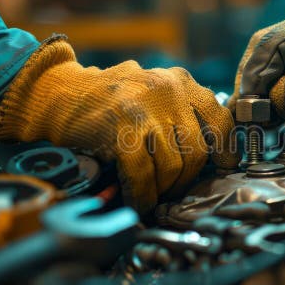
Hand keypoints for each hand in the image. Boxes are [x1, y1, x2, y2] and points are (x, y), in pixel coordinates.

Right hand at [0, 37, 236, 211]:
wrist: (57, 94)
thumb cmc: (106, 101)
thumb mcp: (152, 93)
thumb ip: (180, 113)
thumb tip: (209, 155)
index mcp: (180, 82)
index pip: (221, 119)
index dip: (226, 151)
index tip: (223, 168)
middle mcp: (168, 90)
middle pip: (198, 151)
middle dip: (185, 179)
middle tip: (171, 190)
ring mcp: (146, 109)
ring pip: (174, 167)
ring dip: (162, 190)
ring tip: (152, 195)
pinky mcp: (123, 128)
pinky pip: (144, 175)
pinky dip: (142, 195)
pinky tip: (137, 202)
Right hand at [229, 5, 284, 119]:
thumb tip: (270, 104)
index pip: (267, 46)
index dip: (252, 77)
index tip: (246, 105)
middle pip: (261, 55)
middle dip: (252, 86)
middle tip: (245, 117)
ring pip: (267, 67)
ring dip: (261, 93)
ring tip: (256, 119)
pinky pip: (280, 76)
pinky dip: (273, 95)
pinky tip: (269, 113)